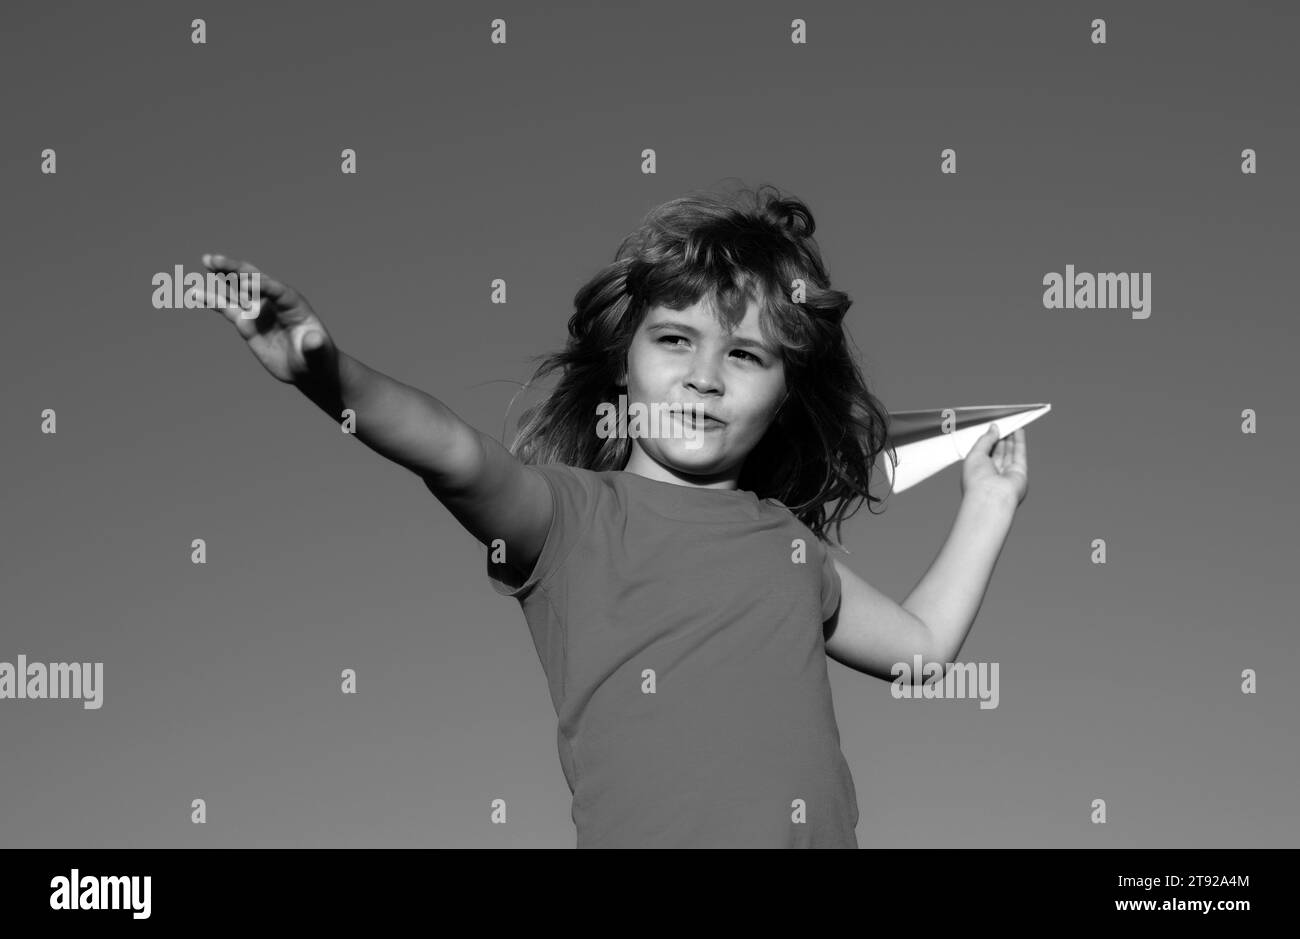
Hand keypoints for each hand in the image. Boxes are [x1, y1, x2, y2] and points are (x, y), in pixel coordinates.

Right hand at [197, 253, 337, 386]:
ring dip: (222, 275)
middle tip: (213, 259)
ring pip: (237, 289)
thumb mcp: (318, 352)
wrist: (308, 368)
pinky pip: (227, 309)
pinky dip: (212, 300)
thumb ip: (315, 345)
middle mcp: (273, 302)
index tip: (246, 284)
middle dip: (235, 269)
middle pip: (252, 279)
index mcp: (293, 303)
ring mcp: (258, 311)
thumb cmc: (317, 357)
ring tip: (206, 261)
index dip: (261, 285)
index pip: (275, 289)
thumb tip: (315, 340)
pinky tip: (195, 293)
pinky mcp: (247, 323)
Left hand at [961, 424, 1027, 508]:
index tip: (991, 428)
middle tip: (1002, 423)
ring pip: (1010, 452)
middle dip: (1000, 438)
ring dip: (1011, 438)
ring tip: (1011, 422)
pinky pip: (1020, 454)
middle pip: (998, 452)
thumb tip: (994, 428)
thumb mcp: (975, 454)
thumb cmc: (977, 480)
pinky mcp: (1020, 473)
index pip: (983, 453)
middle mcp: (993, 475)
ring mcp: (1007, 475)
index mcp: (978, 473)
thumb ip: (985, 440)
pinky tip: (1019, 430)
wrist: (990, 497)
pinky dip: (1019, 442)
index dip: (988, 440)